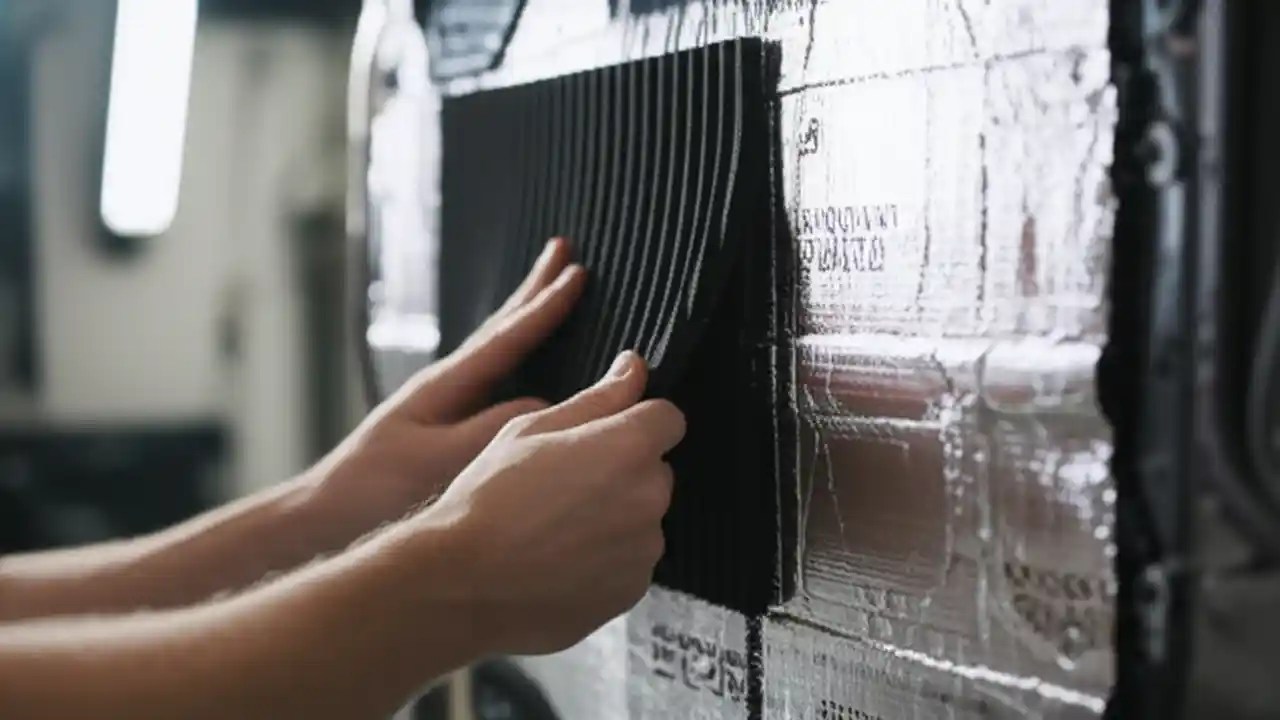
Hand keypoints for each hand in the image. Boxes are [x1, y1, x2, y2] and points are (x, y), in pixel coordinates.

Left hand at [309, 238, 586, 543]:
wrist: (321, 517)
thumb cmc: (375, 492)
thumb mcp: (437, 461)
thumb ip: (492, 429)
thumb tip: (548, 402)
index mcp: (446, 385)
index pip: (507, 336)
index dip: (546, 306)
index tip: (579, 272)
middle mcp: (444, 383)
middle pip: (500, 325)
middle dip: (535, 288)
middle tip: (564, 248)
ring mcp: (441, 401)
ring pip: (495, 345)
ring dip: (525, 311)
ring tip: (549, 284)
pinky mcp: (441, 424)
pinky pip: (492, 374)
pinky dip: (514, 349)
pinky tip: (521, 355)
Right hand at [426, 351, 684, 654]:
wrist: (464, 585)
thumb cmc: (489, 499)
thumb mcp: (532, 429)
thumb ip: (597, 397)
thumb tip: (634, 367)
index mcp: (629, 447)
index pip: (667, 418)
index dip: (636, 420)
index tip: (604, 433)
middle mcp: (650, 497)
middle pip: (655, 469)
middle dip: (624, 469)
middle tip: (565, 483)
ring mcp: (644, 549)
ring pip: (643, 517)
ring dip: (616, 516)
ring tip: (556, 527)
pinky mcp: (633, 590)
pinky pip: (630, 560)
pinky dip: (607, 558)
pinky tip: (561, 559)